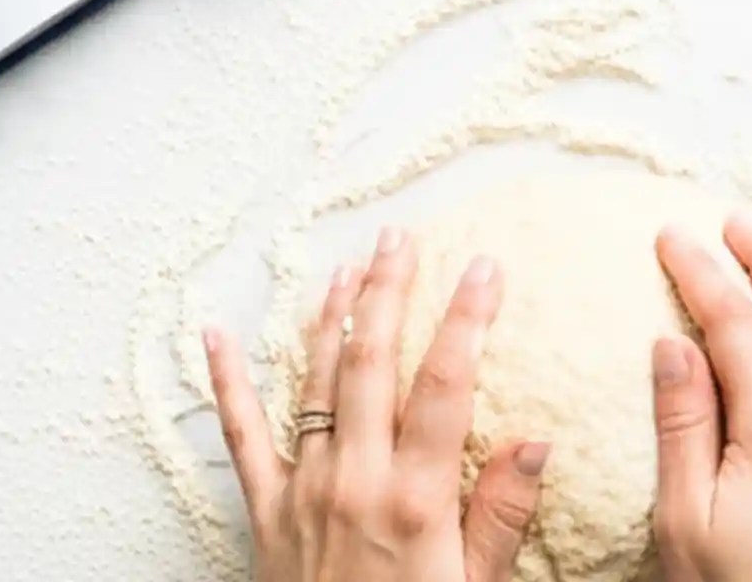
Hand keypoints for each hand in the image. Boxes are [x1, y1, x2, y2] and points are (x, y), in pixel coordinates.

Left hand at [203, 228, 549, 581]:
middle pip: (370, 362)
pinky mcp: (264, 511)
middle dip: (388, 291)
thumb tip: (537, 441)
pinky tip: (214, 335)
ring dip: (327, 315)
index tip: (484, 267)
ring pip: (310, 382)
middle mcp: (355, 480)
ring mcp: (303, 490)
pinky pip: (240, 436)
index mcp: (416, 499)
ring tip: (345, 263)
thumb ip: (502, 515)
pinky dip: (226, 381)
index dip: (467, 318)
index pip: (447, 384)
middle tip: (400, 237)